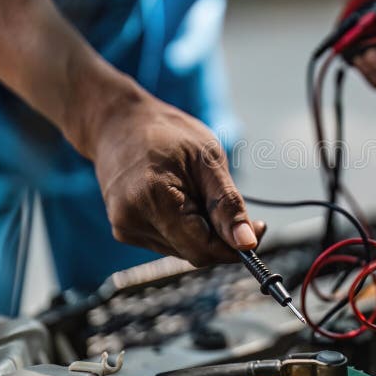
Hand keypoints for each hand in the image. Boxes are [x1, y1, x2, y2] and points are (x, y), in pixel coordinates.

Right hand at [90, 92, 264, 266]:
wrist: (117, 123)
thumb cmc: (165, 133)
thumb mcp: (208, 159)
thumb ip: (227, 205)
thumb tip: (247, 244)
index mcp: (153, 200)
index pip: (203, 249)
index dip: (234, 246)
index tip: (258, 230)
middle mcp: (132, 222)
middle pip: (194, 253)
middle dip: (221, 237)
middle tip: (237, 208)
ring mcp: (125, 228)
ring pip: (182, 249)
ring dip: (202, 231)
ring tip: (198, 191)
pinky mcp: (125, 230)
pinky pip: (168, 241)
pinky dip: (185, 227)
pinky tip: (182, 198)